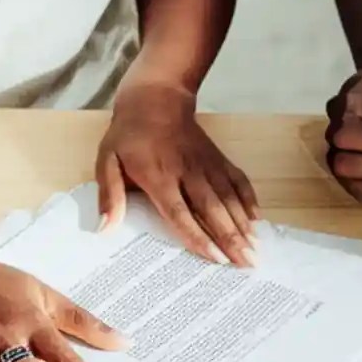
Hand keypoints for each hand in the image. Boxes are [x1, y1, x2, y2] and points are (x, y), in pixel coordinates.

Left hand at [97, 82, 259, 266]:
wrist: (156, 98)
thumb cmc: (129, 136)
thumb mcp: (107, 161)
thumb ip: (109, 196)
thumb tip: (105, 229)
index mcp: (159, 177)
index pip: (180, 213)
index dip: (199, 236)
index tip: (216, 257)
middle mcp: (188, 173)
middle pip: (213, 211)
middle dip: (232, 238)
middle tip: (248, 264)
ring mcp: (207, 165)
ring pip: (229, 199)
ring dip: (244, 225)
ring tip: (256, 250)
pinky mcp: (218, 159)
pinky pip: (238, 180)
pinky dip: (249, 200)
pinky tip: (257, 220)